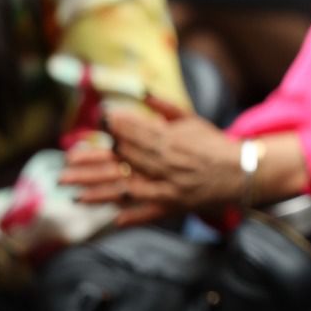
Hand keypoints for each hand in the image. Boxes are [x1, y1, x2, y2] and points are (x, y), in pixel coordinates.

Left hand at [69, 103, 244, 218]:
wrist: (243, 172)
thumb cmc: (214, 144)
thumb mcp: (192, 120)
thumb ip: (164, 108)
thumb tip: (139, 92)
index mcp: (173, 141)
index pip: (139, 132)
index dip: (117, 127)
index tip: (99, 124)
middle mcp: (169, 164)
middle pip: (125, 159)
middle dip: (94, 159)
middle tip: (67, 159)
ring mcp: (171, 186)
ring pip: (128, 186)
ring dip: (97, 187)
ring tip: (70, 186)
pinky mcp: (175, 205)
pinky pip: (149, 211)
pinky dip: (131, 215)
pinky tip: (110, 217)